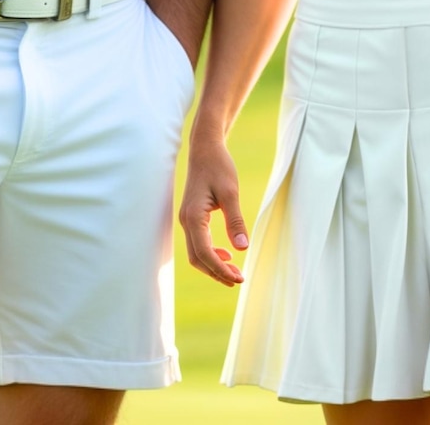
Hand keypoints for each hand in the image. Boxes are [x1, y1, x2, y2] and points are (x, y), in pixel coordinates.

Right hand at [179, 134, 249, 286]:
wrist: (205, 149)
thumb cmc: (218, 167)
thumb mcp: (230, 192)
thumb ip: (235, 221)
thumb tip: (243, 248)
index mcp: (194, 217)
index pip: (204, 253)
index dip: (220, 270)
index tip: (238, 278)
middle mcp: (186, 221)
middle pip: (197, 258)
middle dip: (216, 273)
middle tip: (239, 280)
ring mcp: (187, 219)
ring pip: (196, 253)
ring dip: (214, 265)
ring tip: (235, 272)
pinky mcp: (192, 217)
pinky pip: (198, 242)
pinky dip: (211, 253)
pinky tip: (226, 254)